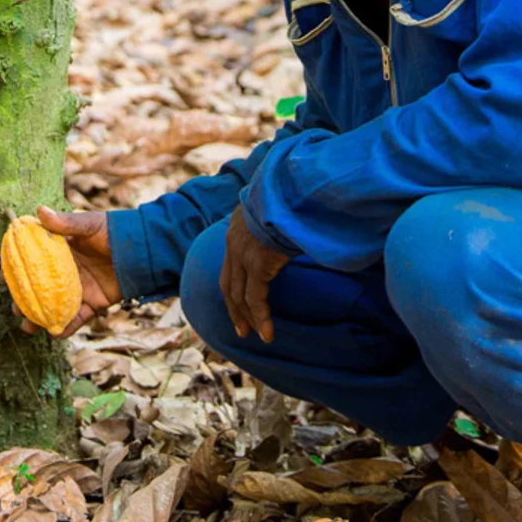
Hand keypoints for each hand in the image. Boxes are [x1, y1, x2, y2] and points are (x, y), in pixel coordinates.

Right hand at [14, 206, 122, 338]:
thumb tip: (40, 211)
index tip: (7, 280)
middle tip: (16, 309)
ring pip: (54, 307)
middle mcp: (66, 272)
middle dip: (26, 301)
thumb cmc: (115, 232)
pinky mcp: (93, 304)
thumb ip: (67, 222)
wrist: (145, 251)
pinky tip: (54, 333)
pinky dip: (65, 328)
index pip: (34, 263)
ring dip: (40, 318)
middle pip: (40, 289)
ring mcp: (78, 289)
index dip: (19, 272)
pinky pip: (76, 319)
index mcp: (61, 252)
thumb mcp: (90, 225)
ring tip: (28, 326)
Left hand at [221, 206, 289, 342]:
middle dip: (234, 308)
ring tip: (256, 335)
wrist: (291, 186)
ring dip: (247, 318)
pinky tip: (267, 334)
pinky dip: (260, 318)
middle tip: (241, 328)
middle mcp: (234, 241)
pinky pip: (255, 298)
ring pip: (239, 295)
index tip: (238, 300)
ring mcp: (243, 254)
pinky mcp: (257, 264)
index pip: (230, 262)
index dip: (233, 284)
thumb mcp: (277, 205)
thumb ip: (277, 219)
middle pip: (228, 283)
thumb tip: (294, 225)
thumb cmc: (292, 193)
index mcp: (237, 226)